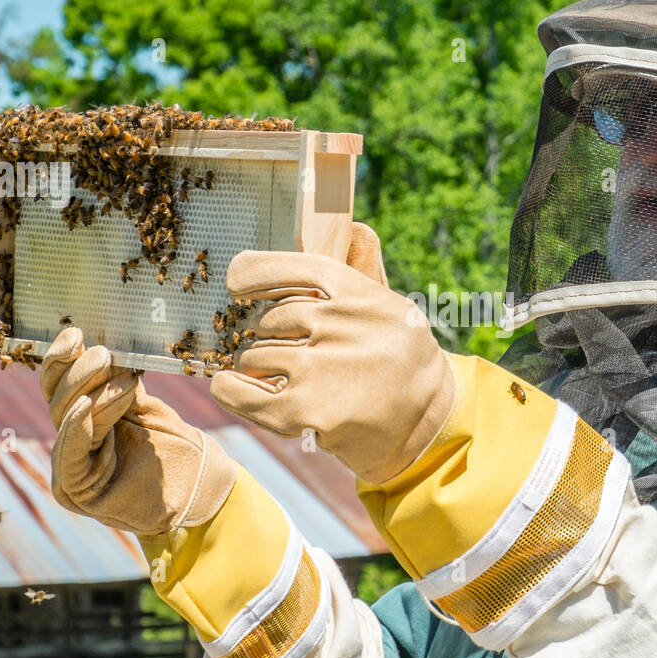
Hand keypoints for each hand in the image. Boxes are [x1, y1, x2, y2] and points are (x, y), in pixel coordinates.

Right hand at [41, 327, 235, 535]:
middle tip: (103, 353)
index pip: (59, 385)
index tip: (75, 332)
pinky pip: (70, 453)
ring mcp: (69, 466)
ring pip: (65, 419)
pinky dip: (77, 427)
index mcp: (81, 419)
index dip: (61, 358)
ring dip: (89, 393)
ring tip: (120, 377)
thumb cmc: (174, 448)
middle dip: (77, 373)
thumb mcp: (145, 406)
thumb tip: (109, 345)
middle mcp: (69, 441)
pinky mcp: (76, 489)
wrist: (198, 489)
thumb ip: (121, 382)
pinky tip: (86, 406)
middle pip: (57, 399)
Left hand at [209, 223, 455, 484]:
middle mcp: (339, 324)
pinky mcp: (302, 410)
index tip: (236, 281)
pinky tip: (230, 386)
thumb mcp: (390, 307)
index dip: (255, 271)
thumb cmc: (401, 360)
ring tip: (280, 377)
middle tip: (286, 351)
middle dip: (268, 337)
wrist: (427, 422)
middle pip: (270, 319)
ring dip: (257, 367)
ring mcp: (319, 368)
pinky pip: (241, 392)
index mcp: (359, 293)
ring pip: (255, 355)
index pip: (295, 267)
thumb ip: (360, 275)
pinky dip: (229, 389)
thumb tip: (347, 235)